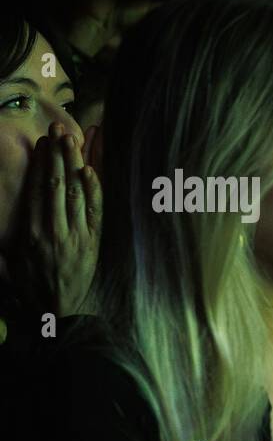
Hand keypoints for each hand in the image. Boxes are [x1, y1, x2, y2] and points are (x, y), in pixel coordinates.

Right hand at [18, 123, 101, 316]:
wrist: (56, 313)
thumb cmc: (27, 287)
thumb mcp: (5, 265)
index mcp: (31, 233)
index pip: (37, 190)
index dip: (40, 164)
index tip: (42, 142)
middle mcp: (53, 231)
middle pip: (57, 185)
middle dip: (58, 154)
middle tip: (60, 128)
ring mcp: (76, 236)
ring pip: (77, 193)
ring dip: (76, 164)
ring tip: (76, 139)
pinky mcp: (93, 244)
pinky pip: (95, 213)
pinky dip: (94, 191)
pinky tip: (92, 170)